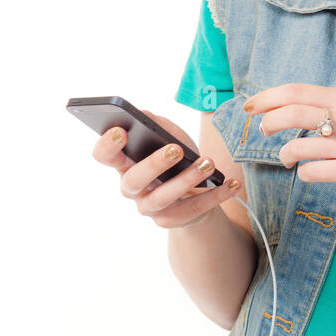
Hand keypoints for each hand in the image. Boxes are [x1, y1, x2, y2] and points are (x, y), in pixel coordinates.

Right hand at [90, 109, 240, 229]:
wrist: (195, 191)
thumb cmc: (178, 158)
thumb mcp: (170, 136)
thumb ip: (156, 125)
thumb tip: (144, 114)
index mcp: (125, 163)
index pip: (104, 156)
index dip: (107, 145)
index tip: (121, 131)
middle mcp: (132, 187)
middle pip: (135, 179)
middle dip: (155, 164)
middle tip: (175, 149)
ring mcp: (149, 207)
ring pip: (164, 197)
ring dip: (188, 179)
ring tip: (209, 164)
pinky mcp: (171, 221)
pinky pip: (193, 209)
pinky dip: (215, 195)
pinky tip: (231, 183)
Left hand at [244, 83, 335, 214]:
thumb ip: (319, 108)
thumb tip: (273, 105)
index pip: (297, 91)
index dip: (268, 97)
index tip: (249, 106)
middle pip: (293, 113)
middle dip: (269, 122)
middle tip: (262, 131)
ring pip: (298, 146)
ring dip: (285, 155)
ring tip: (288, 159)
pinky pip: (310, 172)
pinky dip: (302, 174)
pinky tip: (310, 173)